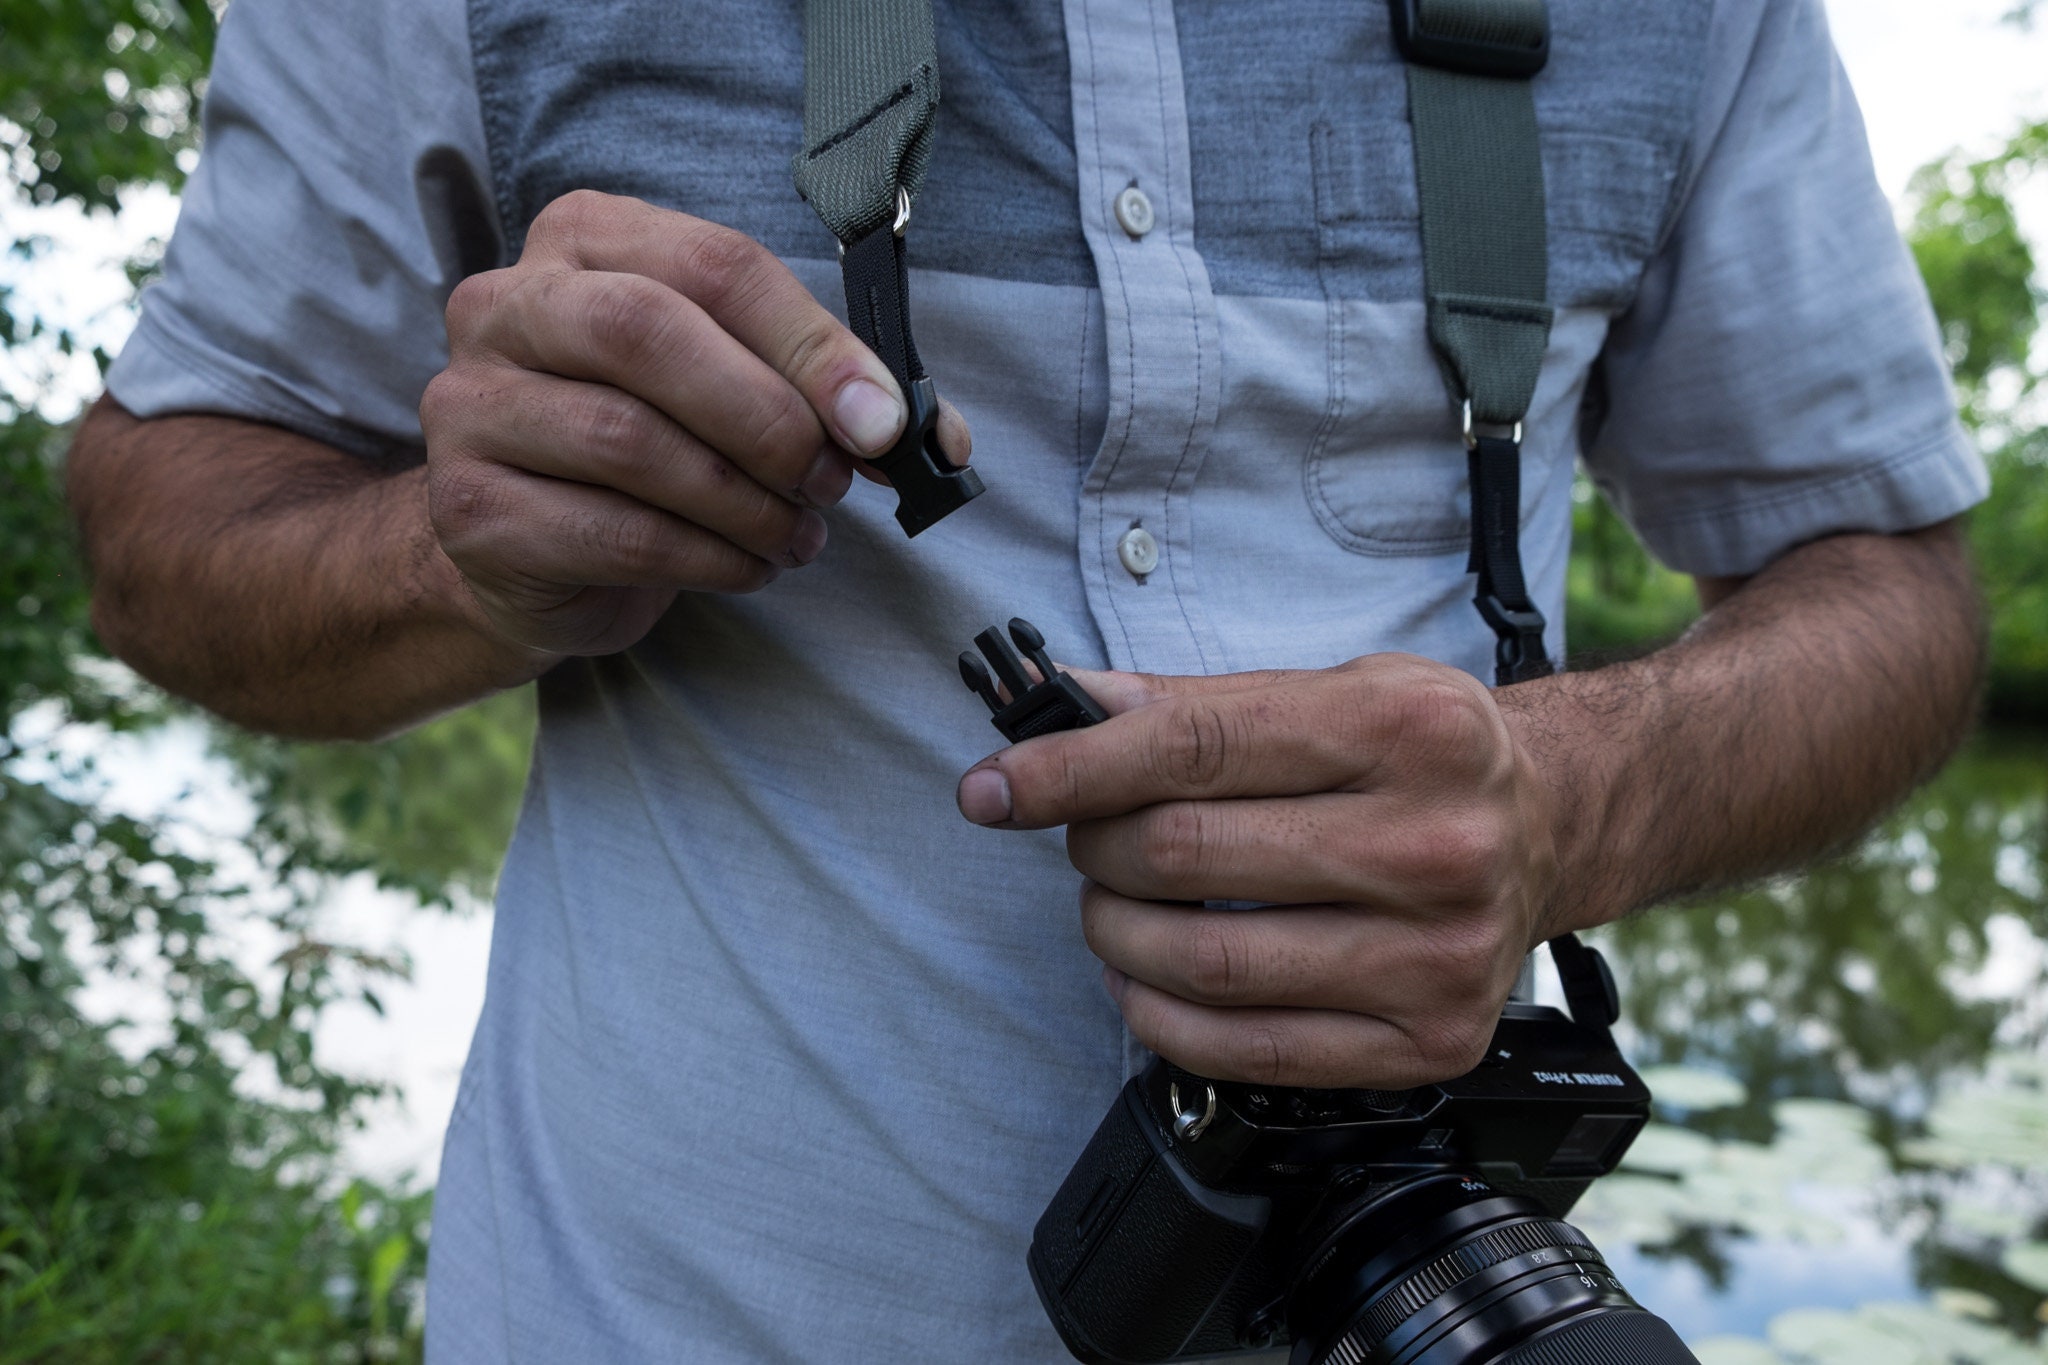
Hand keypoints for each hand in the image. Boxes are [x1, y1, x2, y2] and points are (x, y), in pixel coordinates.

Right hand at [420, 190, 969, 655]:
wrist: (532, 552)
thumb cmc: (652, 445)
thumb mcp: (737, 389)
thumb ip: (827, 394)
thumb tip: (927, 435)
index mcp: (584, 239)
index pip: (714, 266)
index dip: (812, 346)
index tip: (884, 421)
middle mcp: (506, 305)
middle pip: (648, 333)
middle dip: (767, 417)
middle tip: (832, 481)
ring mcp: (471, 406)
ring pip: (629, 442)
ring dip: (746, 502)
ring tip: (799, 535)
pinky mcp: (470, 507)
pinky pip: (612, 531)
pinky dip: (706, 558)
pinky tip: (747, 567)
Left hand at [955, 655, 1560, 1089]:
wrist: (1549, 829)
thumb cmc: (1422, 754)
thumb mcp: (1332, 689)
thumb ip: (1198, 705)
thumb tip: (1064, 705)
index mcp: (1405, 729)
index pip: (1193, 748)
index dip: (1070, 769)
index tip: (995, 786)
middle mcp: (1434, 842)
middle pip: (1186, 855)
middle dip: (1095, 847)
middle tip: (1084, 839)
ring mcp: (1439, 954)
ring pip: (1207, 962)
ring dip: (1116, 935)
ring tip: (1112, 905)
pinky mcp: (1431, 1041)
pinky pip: (1250, 1052)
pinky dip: (1161, 1019)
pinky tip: (1144, 981)